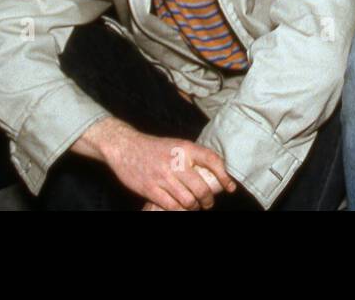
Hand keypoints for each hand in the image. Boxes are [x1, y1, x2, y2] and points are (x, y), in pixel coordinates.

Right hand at [72, 117, 234, 210]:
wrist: (124, 147)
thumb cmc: (153, 148)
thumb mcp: (176, 144)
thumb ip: (192, 156)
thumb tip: (214, 172)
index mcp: (185, 147)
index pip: (213, 161)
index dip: (225, 176)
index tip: (230, 188)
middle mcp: (176, 162)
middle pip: (202, 189)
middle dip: (208, 201)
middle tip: (208, 204)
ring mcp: (163, 176)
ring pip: (188, 201)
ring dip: (194, 207)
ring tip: (193, 206)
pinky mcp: (151, 189)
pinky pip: (172, 207)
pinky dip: (178, 210)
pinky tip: (179, 208)